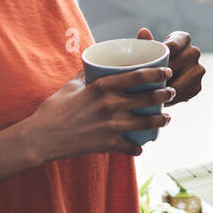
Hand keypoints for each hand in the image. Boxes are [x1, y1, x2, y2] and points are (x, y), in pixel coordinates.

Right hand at [26, 66, 176, 161]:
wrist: (42, 138)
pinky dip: (136, 148)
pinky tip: (140, 147)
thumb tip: (93, 64)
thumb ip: (85, 75)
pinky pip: (130, 147)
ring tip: (167, 118)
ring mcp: (112, 126)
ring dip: (160, 120)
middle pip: (148, 98)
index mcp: (102, 87)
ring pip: (146, 123)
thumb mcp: (71, 87)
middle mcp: (111, 105)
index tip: (167, 72)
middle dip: (164, 95)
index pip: (138, 76)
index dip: (157, 74)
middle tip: (170, 92)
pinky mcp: (108, 144)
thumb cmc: (53, 109)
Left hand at [136, 27, 204, 104]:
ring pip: (182, 82)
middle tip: (147, 84)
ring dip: (167, 89)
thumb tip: (143, 31)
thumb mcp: (148, 51)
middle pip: (177, 65)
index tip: (151, 63)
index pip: (174, 45)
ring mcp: (199, 69)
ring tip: (152, 95)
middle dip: (162, 75)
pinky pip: (185, 94)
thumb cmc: (152, 60)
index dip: (162, 56)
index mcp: (183, 39)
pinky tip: (161, 101)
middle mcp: (194, 52)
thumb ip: (146, 43)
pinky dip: (173, 99)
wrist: (162, 77)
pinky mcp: (198, 86)